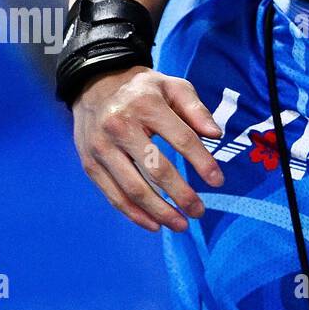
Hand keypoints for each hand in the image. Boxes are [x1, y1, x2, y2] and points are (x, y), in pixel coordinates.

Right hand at [73, 66, 224, 231]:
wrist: (94, 85)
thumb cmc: (142, 90)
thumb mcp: (172, 86)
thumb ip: (196, 109)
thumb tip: (216, 135)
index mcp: (145, 105)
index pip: (181, 139)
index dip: (202, 162)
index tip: (218, 182)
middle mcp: (120, 126)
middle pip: (156, 169)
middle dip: (182, 195)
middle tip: (200, 211)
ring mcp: (101, 148)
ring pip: (133, 189)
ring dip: (160, 212)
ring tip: (181, 224)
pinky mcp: (90, 164)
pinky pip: (113, 195)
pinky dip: (134, 214)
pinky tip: (154, 224)